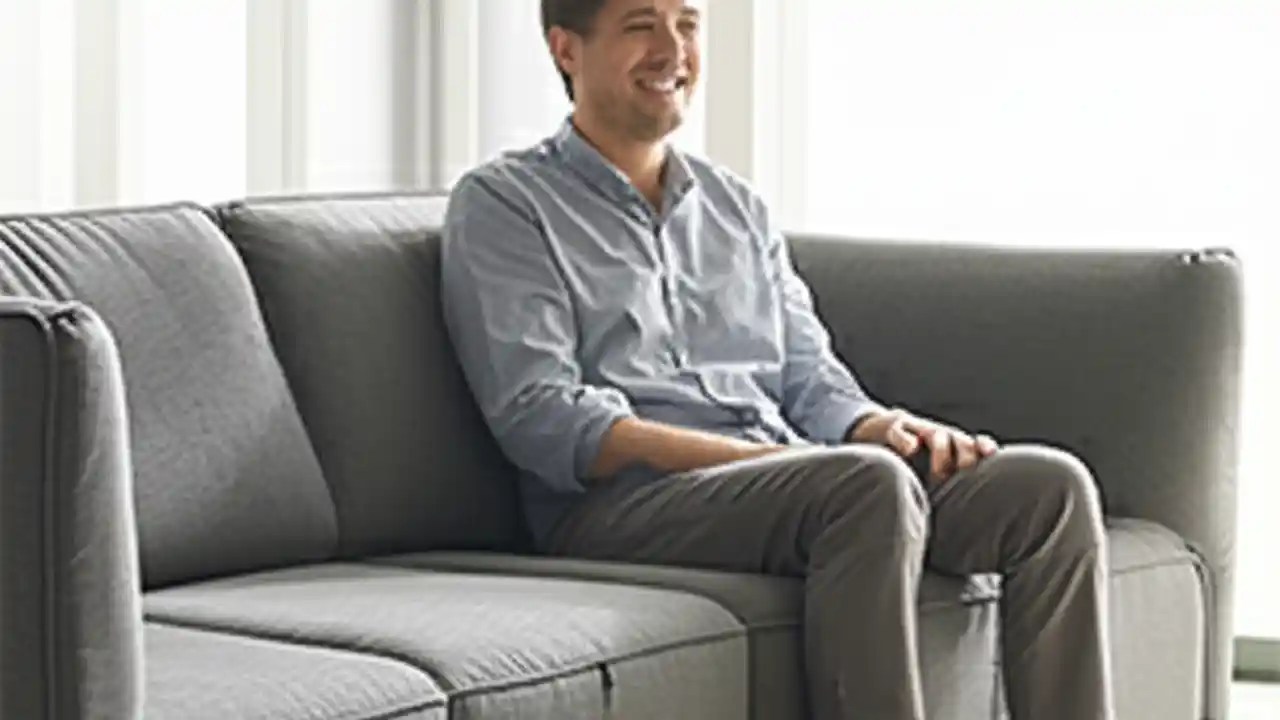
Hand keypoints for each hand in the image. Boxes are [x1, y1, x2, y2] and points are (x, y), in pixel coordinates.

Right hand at [849, 407, 998, 485]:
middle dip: (966, 457)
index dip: (985, 450)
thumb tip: (966, 515)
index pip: (976, 445)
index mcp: (953, 446)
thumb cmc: (911, 460)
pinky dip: (906, 440)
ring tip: (939, 475)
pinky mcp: (893, 428)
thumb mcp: (933, 471)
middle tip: (964, 476)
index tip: (992, 459)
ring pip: (937, 435)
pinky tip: (910, 450)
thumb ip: (949, 484)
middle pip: (961, 441)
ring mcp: (917, 430)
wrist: (876, 429)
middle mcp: (940, 436)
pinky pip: (900, 431)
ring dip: (942, 453)